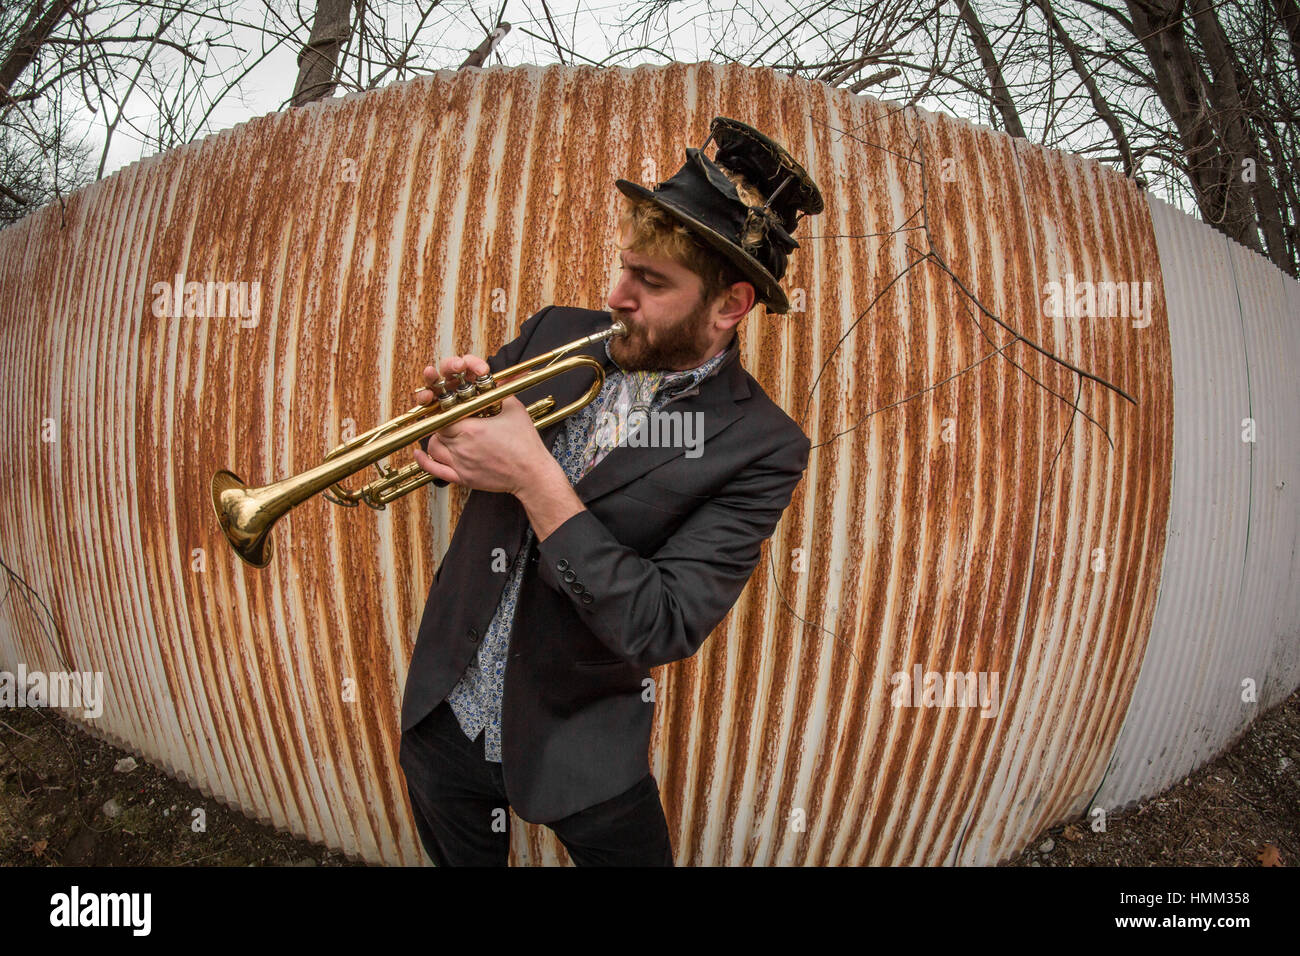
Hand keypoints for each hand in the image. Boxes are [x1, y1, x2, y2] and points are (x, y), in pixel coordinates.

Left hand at [411, 353, 554, 494]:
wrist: (532, 474)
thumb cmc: (525, 444)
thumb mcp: (514, 409)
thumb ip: (500, 390)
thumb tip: (495, 376)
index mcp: (470, 428)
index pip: (444, 413)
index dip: (445, 408)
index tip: (451, 405)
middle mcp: (460, 446)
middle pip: (437, 428)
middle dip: (443, 421)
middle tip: (452, 416)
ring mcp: (460, 464)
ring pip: (434, 447)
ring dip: (436, 437)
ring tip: (446, 432)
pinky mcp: (462, 478)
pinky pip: (434, 470)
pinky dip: (423, 461)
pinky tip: (419, 453)